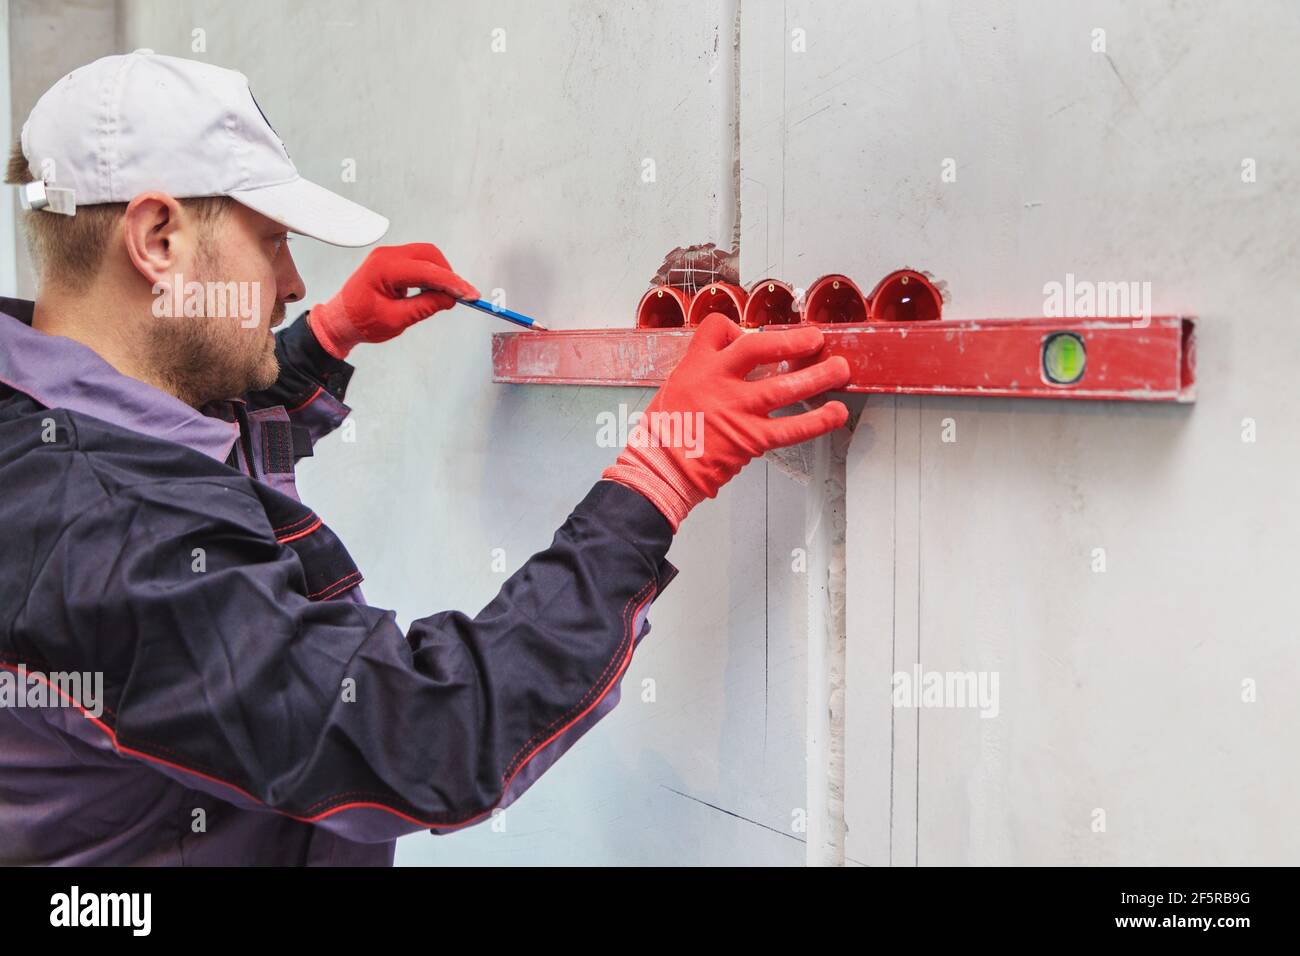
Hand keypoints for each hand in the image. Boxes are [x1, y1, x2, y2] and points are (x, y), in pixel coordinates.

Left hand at [308, 242, 479, 358]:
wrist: (341, 320)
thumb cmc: (361, 321)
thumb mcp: (396, 319)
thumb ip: (425, 306)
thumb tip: (449, 298)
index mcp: (384, 269)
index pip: (427, 271)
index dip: (452, 282)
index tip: (469, 294)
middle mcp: (386, 256)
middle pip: (430, 255)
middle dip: (448, 274)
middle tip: (459, 296)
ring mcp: (388, 256)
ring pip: (426, 256)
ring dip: (440, 273)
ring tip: (445, 296)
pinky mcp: (391, 261)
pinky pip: (418, 260)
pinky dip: (430, 273)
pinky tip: (432, 290)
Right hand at [602, 312, 850, 530]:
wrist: (662, 469)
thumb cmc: (666, 432)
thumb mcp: (676, 386)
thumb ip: (705, 369)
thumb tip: (733, 361)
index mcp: (697, 365)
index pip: (718, 328)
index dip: (737, 327)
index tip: (750, 333)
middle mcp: (720, 381)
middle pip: (762, 349)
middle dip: (794, 341)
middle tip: (816, 339)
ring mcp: (739, 409)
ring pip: (786, 386)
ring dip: (819, 376)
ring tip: (841, 369)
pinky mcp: (752, 438)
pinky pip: (793, 428)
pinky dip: (819, 420)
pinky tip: (836, 413)